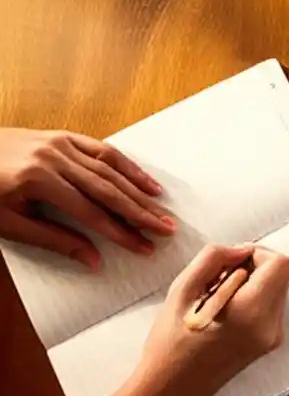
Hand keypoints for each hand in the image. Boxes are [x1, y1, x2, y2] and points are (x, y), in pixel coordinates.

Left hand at [0, 128, 174, 269]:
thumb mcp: (8, 224)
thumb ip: (53, 240)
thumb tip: (94, 260)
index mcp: (38, 180)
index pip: (91, 211)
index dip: (121, 232)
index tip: (144, 246)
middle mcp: (54, 157)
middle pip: (108, 189)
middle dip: (140, 212)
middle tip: (166, 230)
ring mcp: (60, 143)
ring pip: (110, 168)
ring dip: (139, 190)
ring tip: (162, 209)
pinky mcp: (61, 136)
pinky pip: (102, 149)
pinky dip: (126, 165)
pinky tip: (144, 180)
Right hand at [133, 244, 288, 395]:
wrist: (172, 390)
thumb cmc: (170, 343)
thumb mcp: (182, 289)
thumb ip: (215, 258)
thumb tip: (242, 249)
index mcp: (252, 311)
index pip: (281, 264)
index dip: (257, 254)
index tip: (230, 262)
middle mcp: (270, 325)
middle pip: (281, 275)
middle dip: (253, 267)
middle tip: (218, 280)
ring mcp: (273, 337)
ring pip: (277, 289)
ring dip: (252, 283)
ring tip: (217, 298)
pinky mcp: (269, 343)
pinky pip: (270, 306)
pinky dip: (252, 299)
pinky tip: (224, 312)